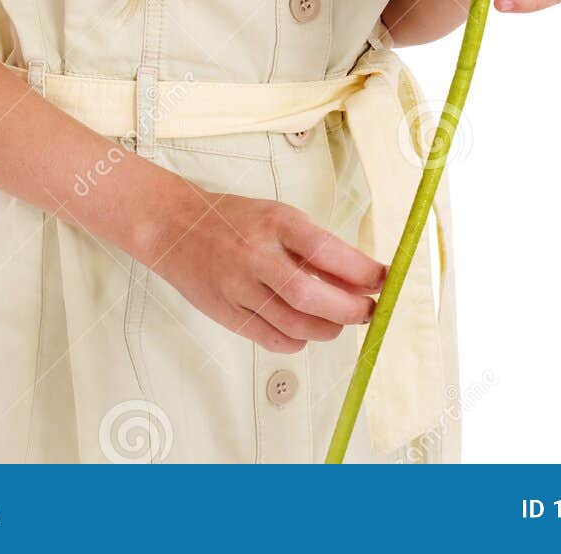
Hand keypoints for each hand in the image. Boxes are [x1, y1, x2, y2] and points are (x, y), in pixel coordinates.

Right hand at [140, 181, 387, 352]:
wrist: (176, 227)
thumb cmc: (234, 220)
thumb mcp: (278, 217)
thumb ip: (316, 248)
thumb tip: (361, 279)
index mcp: (276, 222)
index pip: (328, 250)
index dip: (362, 271)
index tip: (384, 279)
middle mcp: (257, 255)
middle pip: (312, 296)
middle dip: (350, 310)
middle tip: (368, 311)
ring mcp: (239, 288)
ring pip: (296, 325)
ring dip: (328, 330)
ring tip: (337, 322)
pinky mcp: (227, 314)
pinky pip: (272, 339)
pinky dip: (297, 342)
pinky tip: (304, 331)